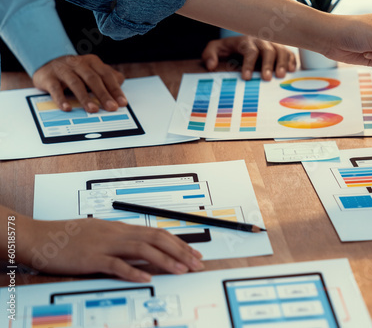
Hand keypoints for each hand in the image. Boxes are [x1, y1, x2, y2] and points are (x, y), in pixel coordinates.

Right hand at [21, 218, 203, 281]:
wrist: (39, 237)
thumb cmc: (68, 237)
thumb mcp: (100, 234)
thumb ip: (121, 241)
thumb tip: (142, 250)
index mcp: (120, 229)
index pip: (157, 233)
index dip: (179, 243)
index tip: (194, 253)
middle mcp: (117, 234)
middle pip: (157, 238)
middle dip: (180, 251)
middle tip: (197, 263)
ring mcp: (105, 245)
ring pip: (142, 249)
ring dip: (165, 260)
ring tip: (181, 270)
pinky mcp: (91, 258)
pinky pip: (116, 264)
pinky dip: (133, 271)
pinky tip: (146, 278)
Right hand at [33, 55, 125, 112]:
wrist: (46, 62)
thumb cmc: (75, 70)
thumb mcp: (92, 70)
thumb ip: (107, 76)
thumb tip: (121, 82)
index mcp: (92, 62)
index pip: (106, 75)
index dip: (115, 89)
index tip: (122, 103)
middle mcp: (78, 63)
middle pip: (93, 79)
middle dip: (103, 94)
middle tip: (111, 107)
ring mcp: (62, 69)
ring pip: (76, 83)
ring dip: (85, 97)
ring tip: (93, 109)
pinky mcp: (48, 77)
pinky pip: (55, 89)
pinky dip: (61, 99)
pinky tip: (67, 108)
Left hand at [202, 35, 296, 80]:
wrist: (241, 40)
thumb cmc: (229, 48)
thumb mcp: (215, 48)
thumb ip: (209, 54)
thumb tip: (211, 65)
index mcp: (245, 42)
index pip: (249, 51)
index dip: (249, 64)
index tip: (246, 77)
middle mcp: (261, 41)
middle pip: (268, 50)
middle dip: (268, 64)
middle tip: (267, 78)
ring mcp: (272, 44)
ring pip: (281, 50)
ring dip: (282, 63)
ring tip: (281, 76)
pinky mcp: (281, 49)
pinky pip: (289, 53)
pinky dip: (292, 60)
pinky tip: (292, 70)